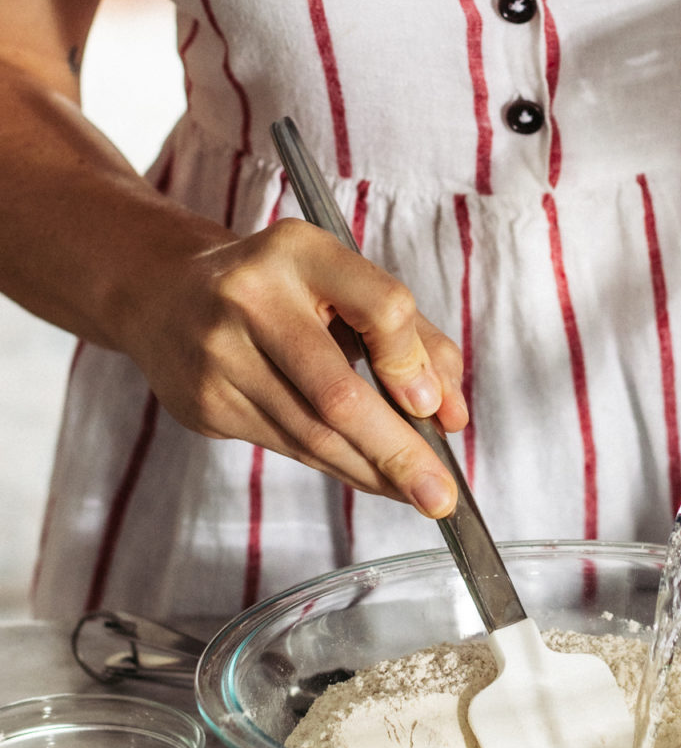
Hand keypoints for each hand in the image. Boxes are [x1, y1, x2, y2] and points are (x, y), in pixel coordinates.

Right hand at [124, 216, 467, 514]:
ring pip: (312, 434)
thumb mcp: (344, 284)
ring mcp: (219, 355)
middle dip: (398, 452)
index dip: (413, 364)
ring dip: (372, 472)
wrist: (162, 292)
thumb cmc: (279, 288)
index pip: (381, 308)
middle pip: (339, 394)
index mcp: (299, 252)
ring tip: (417, 495)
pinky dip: (337, 465)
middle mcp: (251, 299)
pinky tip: (369, 476)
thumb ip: (410, 338)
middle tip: (439, 496)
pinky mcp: (204, 402)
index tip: (435, 409)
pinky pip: (287, 446)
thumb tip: (451, 416)